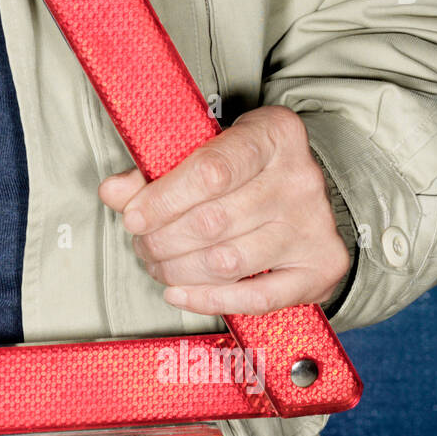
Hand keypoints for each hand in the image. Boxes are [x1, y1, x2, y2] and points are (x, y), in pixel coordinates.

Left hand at [98, 105, 349, 315]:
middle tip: (142, 244)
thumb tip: (115, 192)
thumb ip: (157, 171)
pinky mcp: (321, 266)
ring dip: (178, 271)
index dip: (162, 201)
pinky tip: (180, 293)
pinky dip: (209, 300)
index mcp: (273, 135)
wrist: (300, 194)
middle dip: (162, 240)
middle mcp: (300, 178)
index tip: (133, 217)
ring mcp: (314, 225)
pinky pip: (258, 298)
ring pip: (228, 262)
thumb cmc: (245, 170)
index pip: (211, 171)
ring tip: (159, 264)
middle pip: (213, 221)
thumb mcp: (204, 151)